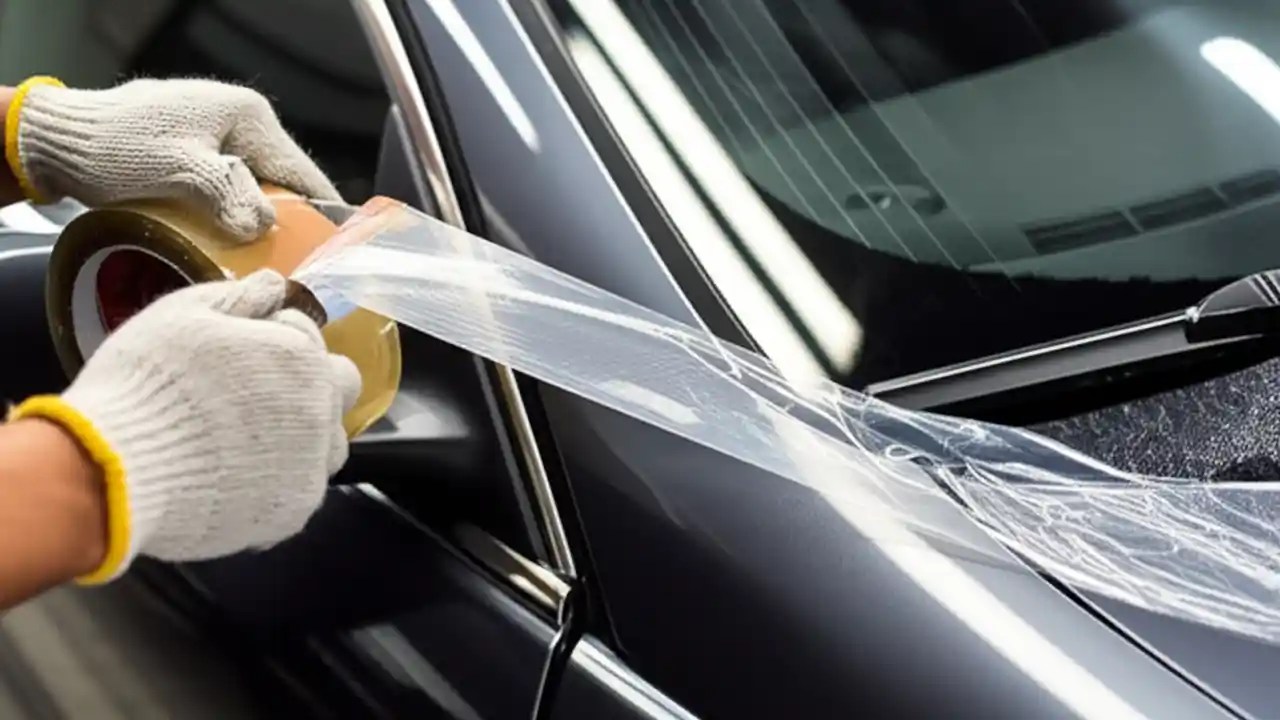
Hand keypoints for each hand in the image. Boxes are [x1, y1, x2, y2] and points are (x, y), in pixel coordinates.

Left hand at [5, 77, 339, 239]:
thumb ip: (228, 194)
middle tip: (300, 267)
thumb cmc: (114, 149)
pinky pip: (231, 193)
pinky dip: (234, 220)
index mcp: (248, 117)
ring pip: (256, 191)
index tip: (342, 251)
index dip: (327, 214)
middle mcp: (240, 122)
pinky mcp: (197, 156)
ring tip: (269, 264)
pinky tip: (232, 248)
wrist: (57, 142)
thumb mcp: (179, 172)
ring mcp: (218, 138)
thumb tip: (264, 225)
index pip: (304, 173)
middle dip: (291, 224)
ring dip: (259, 226)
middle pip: (283, 184)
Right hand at [40, 270, 359, 581]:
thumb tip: (274, 285)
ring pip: (329, 445)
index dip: (272, 337)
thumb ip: (239, 297)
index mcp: (300, 356)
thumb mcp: (183, 316)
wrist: (116, 472)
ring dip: (304, 437)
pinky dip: (277, 483)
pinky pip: (300, 491)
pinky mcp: (292, 513)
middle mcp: (320, 410)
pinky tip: (234, 478)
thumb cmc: (146, 383)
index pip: (306, 335)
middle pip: (337, 389)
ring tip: (247, 441)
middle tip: (255, 394)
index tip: (235, 352)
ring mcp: (311, 466)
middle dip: (309, 383)